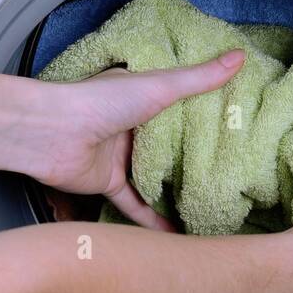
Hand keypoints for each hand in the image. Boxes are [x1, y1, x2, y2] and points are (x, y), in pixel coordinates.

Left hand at [18, 51, 244, 229]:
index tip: (234, 123)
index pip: (179, 103)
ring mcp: (118, 154)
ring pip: (152, 175)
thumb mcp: (158, 86)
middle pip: (167, 143)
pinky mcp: (106, 182)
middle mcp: (130, 124)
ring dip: (174, 189)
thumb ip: (198, 79)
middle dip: (192, 155)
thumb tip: (240, 56)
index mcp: (140, 95)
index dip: (204, 112)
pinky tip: (174, 236)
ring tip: (208, 203)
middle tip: (229, 169)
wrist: (51, 133)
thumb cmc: (101, 101)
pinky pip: (134, 203)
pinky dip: (152, 219)